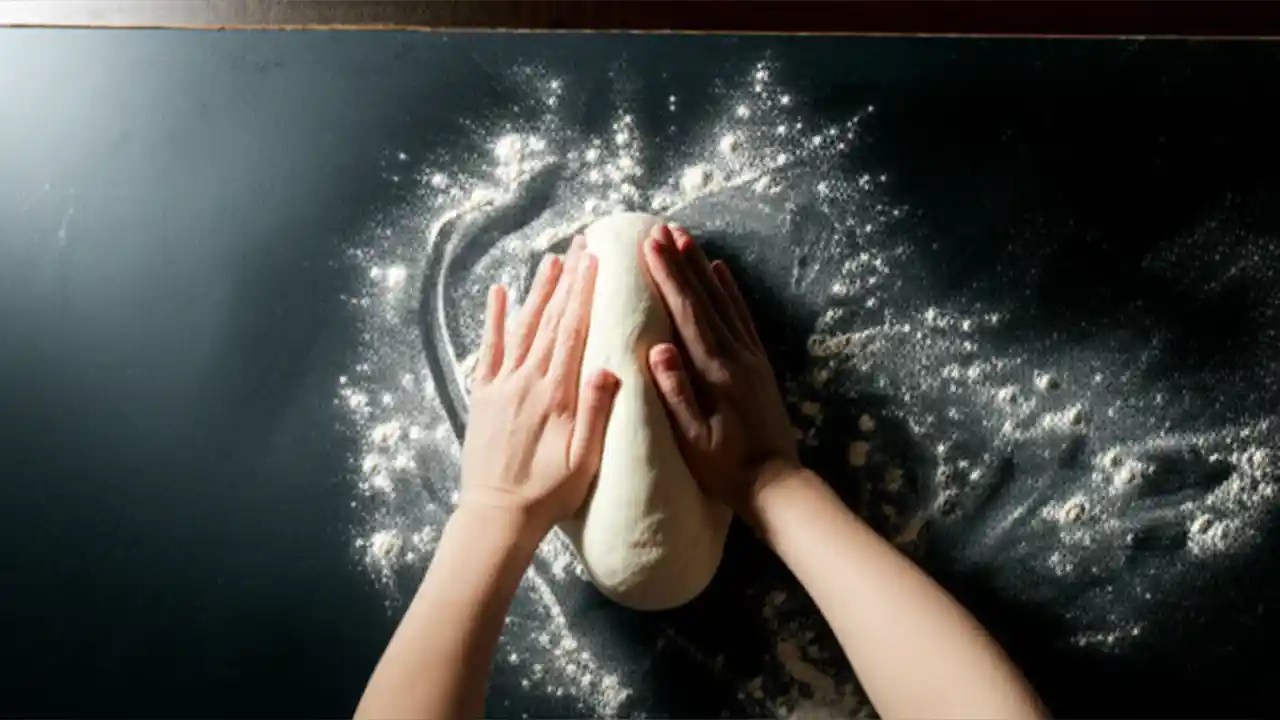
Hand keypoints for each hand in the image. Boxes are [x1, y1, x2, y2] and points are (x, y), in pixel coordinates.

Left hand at [460, 237, 620, 536]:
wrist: (497, 514)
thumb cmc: (548, 493)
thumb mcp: (583, 461)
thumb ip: (596, 413)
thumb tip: (611, 368)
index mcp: (555, 394)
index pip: (573, 331)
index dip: (584, 293)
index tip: (596, 260)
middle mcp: (526, 381)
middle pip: (550, 320)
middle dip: (567, 280)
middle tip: (581, 245)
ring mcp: (501, 385)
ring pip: (522, 327)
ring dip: (536, 291)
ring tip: (550, 260)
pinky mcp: (483, 395)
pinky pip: (488, 349)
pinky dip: (493, 319)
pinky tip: (498, 293)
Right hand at [642, 224, 798, 519]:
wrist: (775, 483)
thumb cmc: (725, 469)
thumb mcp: (692, 441)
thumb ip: (675, 394)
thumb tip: (658, 349)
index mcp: (714, 372)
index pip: (686, 313)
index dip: (667, 277)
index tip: (648, 246)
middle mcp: (735, 356)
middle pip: (704, 298)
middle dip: (680, 262)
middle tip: (660, 229)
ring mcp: (750, 357)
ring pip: (724, 301)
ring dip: (703, 268)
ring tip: (686, 238)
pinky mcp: (758, 364)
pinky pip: (742, 317)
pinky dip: (731, 291)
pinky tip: (721, 272)